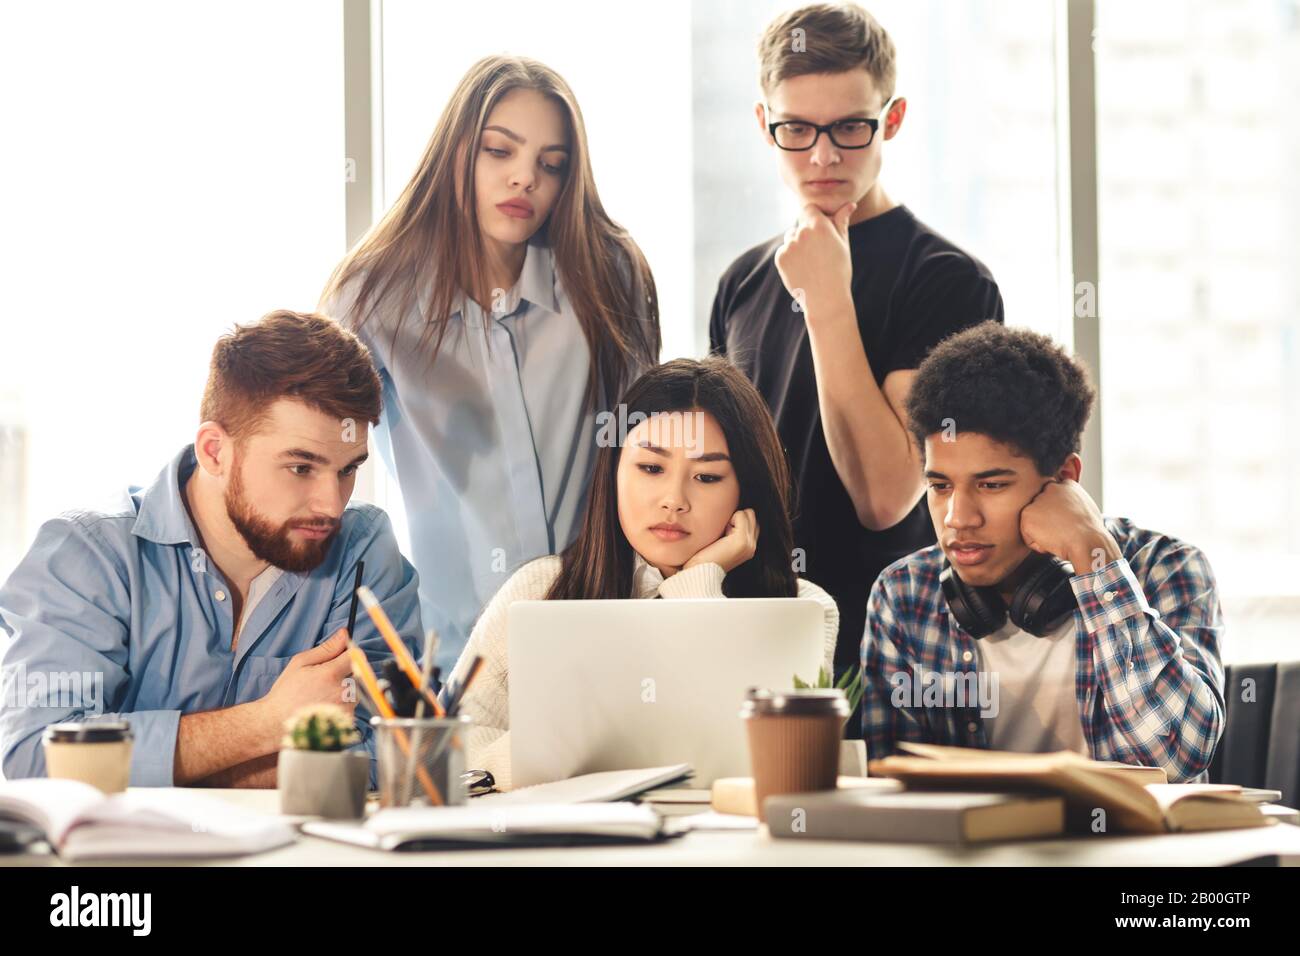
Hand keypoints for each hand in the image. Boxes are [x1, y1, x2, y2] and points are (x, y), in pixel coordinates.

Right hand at [261, 628, 355, 726]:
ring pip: (355, 690)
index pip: (356, 655)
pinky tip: (325, 707)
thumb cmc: (286, 693)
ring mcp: (346, 708)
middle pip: (356, 673)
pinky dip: (342, 705)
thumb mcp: (300, 663)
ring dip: (344, 690)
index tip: (343, 656)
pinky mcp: (347, 720)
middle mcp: (342, 692)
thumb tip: (344, 634)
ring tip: (322, 696)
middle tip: (324, 681)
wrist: (277, 723)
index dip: (350, 653)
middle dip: (345, 673)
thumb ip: (326, 648)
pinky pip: (351, 706)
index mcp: (331, 674)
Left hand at [683, 508, 758, 574]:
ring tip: (723, 534)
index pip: (752, 522)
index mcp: (748, 547)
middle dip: (737, 518)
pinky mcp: (742, 540)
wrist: (700, 571)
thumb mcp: (722, 543)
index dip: (737, 521)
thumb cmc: (705, 556)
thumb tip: (732, 515)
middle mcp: (752, 546)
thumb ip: (732, 531)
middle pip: (751, 515)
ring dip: (733, 518)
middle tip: (724, 533)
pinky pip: (741, 515)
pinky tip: (723, 534)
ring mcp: (749, 543)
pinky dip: (730, 520)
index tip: (725, 533)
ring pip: (747, 513)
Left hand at [773, 201, 855, 320]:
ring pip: (790, 238)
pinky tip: (802, 269)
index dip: (814, 218)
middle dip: (806, 234)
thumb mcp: (843, 244)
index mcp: (820, 226)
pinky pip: (783, 251)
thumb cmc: (839, 270)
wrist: (826, 299)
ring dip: (797, 245)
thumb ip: (841, 221)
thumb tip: (849, 204)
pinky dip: (790, 258)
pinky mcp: (780, 258)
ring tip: (810, 263)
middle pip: (799, 225)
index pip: (809, 209)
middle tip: (818, 253)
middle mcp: (802, 232)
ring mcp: (789, 245)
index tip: (820, 230)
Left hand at [1019, 479, 1120, 572]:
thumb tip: (1067, 508)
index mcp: (1066, 485)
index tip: (1064, 521)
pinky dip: (1038, 544)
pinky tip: (1052, 541)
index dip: (1057, 513)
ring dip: (1043, 533)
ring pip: (1034, 523)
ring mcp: (1037, 501)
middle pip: (1041, 510)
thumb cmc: (1090, 532)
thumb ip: (1072, 503)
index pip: (1053, 498)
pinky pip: (1028, 536)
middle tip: (1062, 529)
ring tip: (1059, 535)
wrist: (1087, 542)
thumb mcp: (1086, 508)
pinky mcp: (1027, 514)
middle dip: (1048, 522)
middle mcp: (1049, 488)